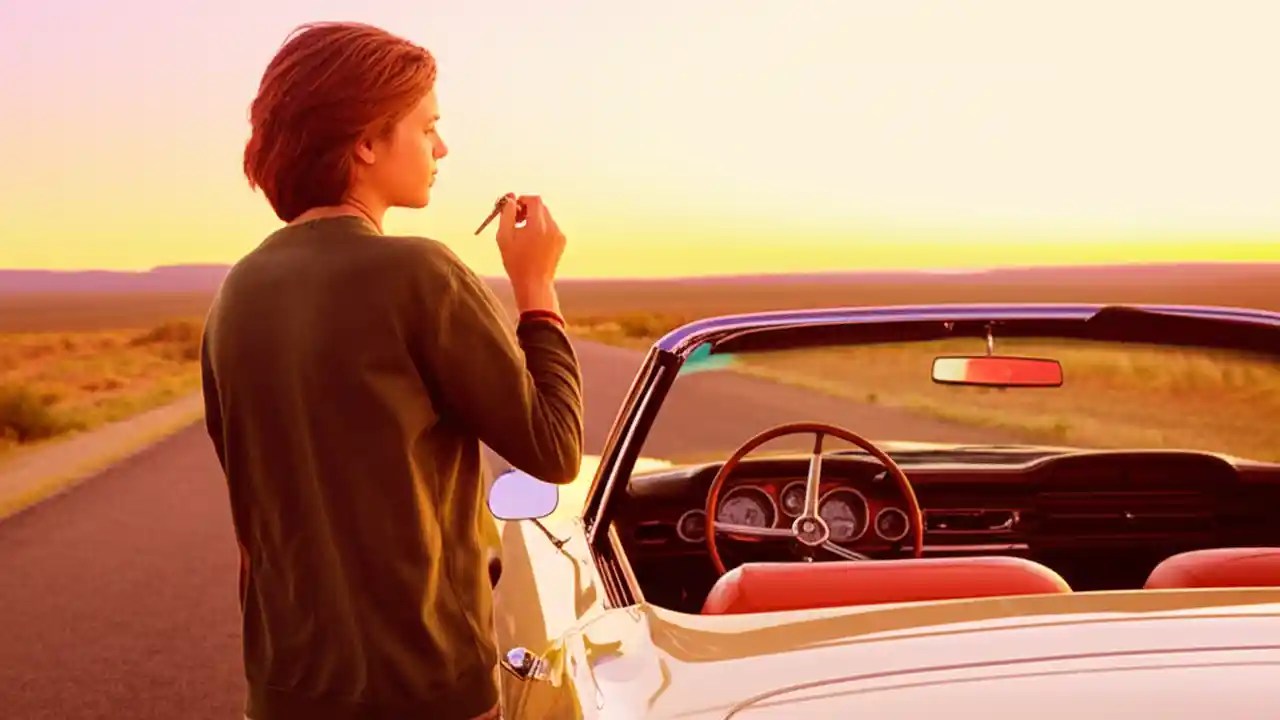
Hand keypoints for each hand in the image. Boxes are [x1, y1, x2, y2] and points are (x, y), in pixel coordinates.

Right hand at [496, 194, 564, 312]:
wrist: (534, 283)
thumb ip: (507, 214)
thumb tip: (510, 199)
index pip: (534, 200)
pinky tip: (533, 244)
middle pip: (541, 207)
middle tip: (516, 220)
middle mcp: (552, 227)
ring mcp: (559, 234)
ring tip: (523, 235)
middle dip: (527, 209)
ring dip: (534, 220)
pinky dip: (541, 230)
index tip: (514, 209)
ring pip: (546, 217)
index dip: (522, 200)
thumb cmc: (516, 262)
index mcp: (538, 225)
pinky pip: (550, 228)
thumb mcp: (504, 236)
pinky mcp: (561, 242)